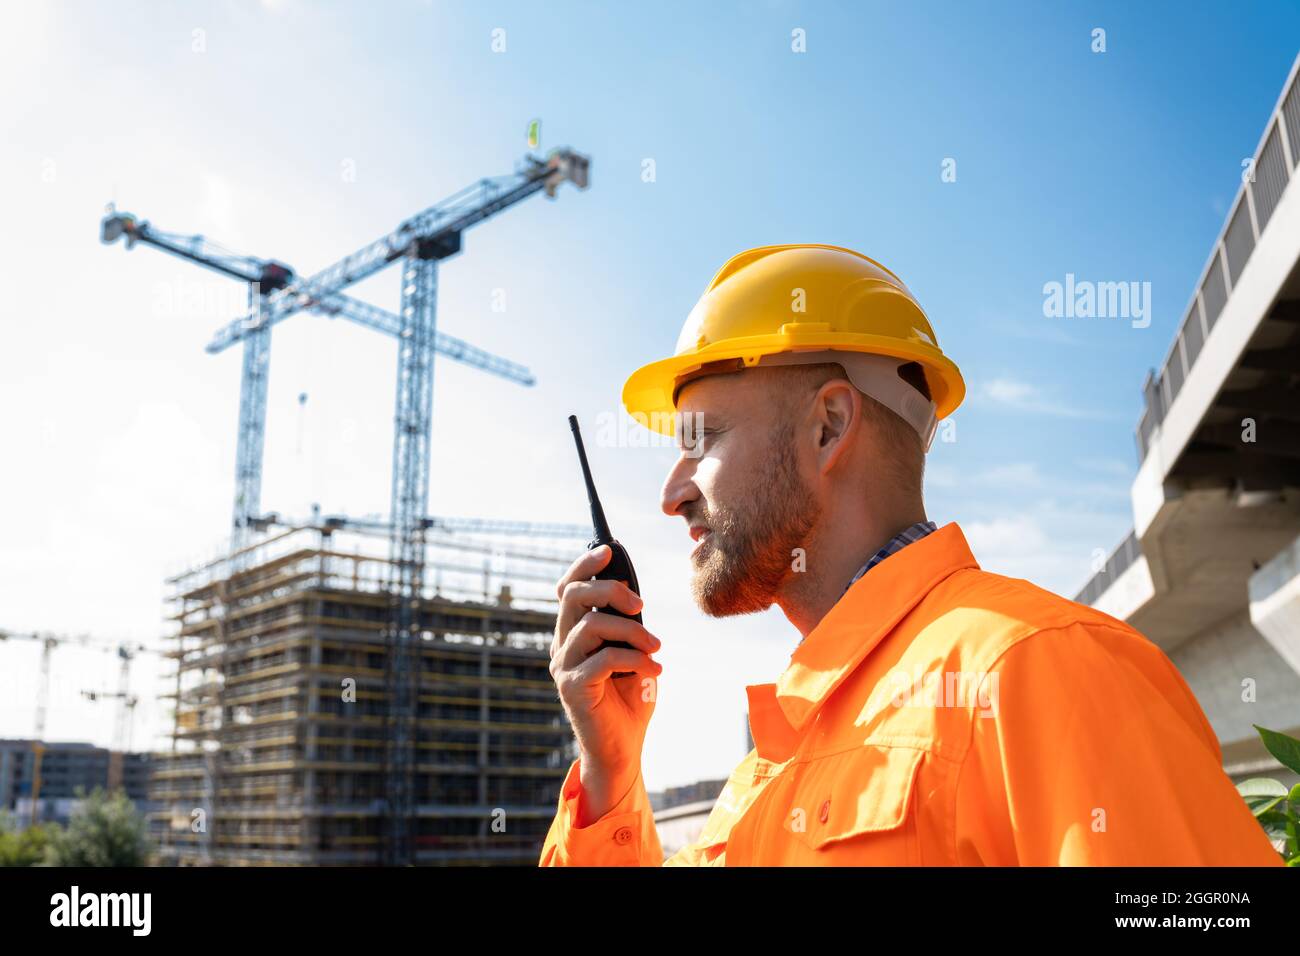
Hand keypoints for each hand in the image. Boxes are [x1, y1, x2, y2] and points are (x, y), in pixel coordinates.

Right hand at [549, 544, 661, 824]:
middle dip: (611, 590)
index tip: (608, 551)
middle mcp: (561, 646)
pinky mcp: (574, 687)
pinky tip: (655, 670)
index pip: (567, 589)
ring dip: (634, 631)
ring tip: (657, 647)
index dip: (583, 565)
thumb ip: (626, 626)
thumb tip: (632, 596)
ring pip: (593, 625)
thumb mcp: (632, 653)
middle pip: (574, 597)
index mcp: (572, 634)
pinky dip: (637, 659)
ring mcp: (564, 666)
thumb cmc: (628, 700)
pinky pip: (606, 658)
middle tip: (641, 605)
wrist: (622, 749)